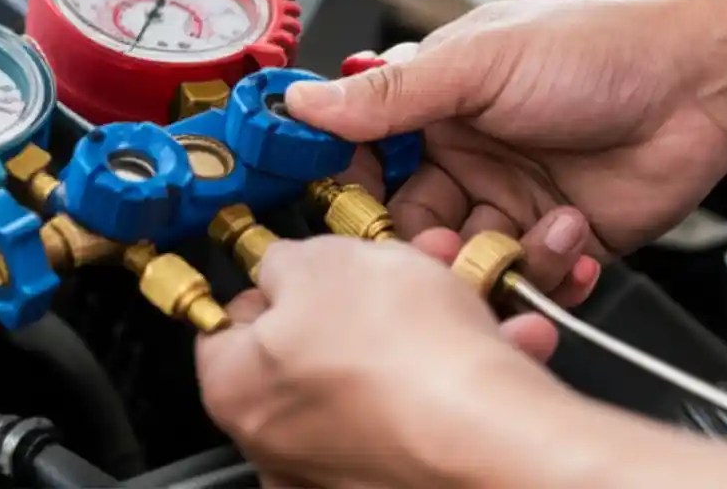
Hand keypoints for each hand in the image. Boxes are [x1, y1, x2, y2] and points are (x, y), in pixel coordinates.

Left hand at [197, 232, 576, 487]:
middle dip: (365, 298)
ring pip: (380, 379)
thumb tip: (281, 267)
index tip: (303, 266)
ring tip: (465, 294)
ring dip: (425, 328)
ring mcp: (341, 474)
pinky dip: (459, 376)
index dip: (269, 283)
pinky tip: (501, 344)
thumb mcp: (323, 260)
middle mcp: (279, 446)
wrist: (494, 438)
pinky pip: (427, 415)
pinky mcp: (406, 483)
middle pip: (312, 351)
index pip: (226, 327)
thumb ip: (285, 261)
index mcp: (236, 390)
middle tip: (398, 268)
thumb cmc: (402, 355)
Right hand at [290, 0, 726, 260]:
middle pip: (407, 225)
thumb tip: (304, 102)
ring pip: (464, 260)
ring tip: (519, 237)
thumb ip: (388, 94)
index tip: (344, 214)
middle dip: (420, 244)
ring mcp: (509, 202)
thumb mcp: (478, 62)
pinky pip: (526, 279)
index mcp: (433, 108)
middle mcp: (464, 158)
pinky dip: (546, 269)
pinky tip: (570, 233)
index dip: (349, 190)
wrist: (701, 84)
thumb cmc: (595, 50)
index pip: (363, 161)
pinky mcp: (555, 242)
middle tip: (442, 244)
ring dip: (487, 259)